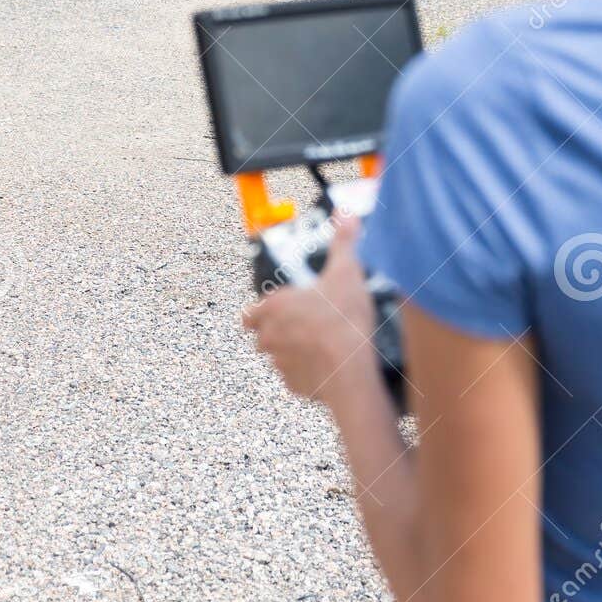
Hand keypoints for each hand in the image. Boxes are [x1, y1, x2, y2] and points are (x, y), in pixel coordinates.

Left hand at [242, 214, 384, 405]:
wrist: (352, 370)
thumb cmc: (343, 321)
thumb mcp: (346, 272)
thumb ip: (343, 242)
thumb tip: (346, 215)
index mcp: (274, 308)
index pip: (250, 313)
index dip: (259, 311)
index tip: (275, 309)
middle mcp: (270, 337)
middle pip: (263, 335)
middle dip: (279, 330)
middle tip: (306, 323)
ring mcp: (281, 364)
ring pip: (279, 357)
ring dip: (294, 351)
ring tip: (321, 343)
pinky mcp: (296, 386)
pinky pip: (297, 379)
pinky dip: (309, 373)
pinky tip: (329, 364)